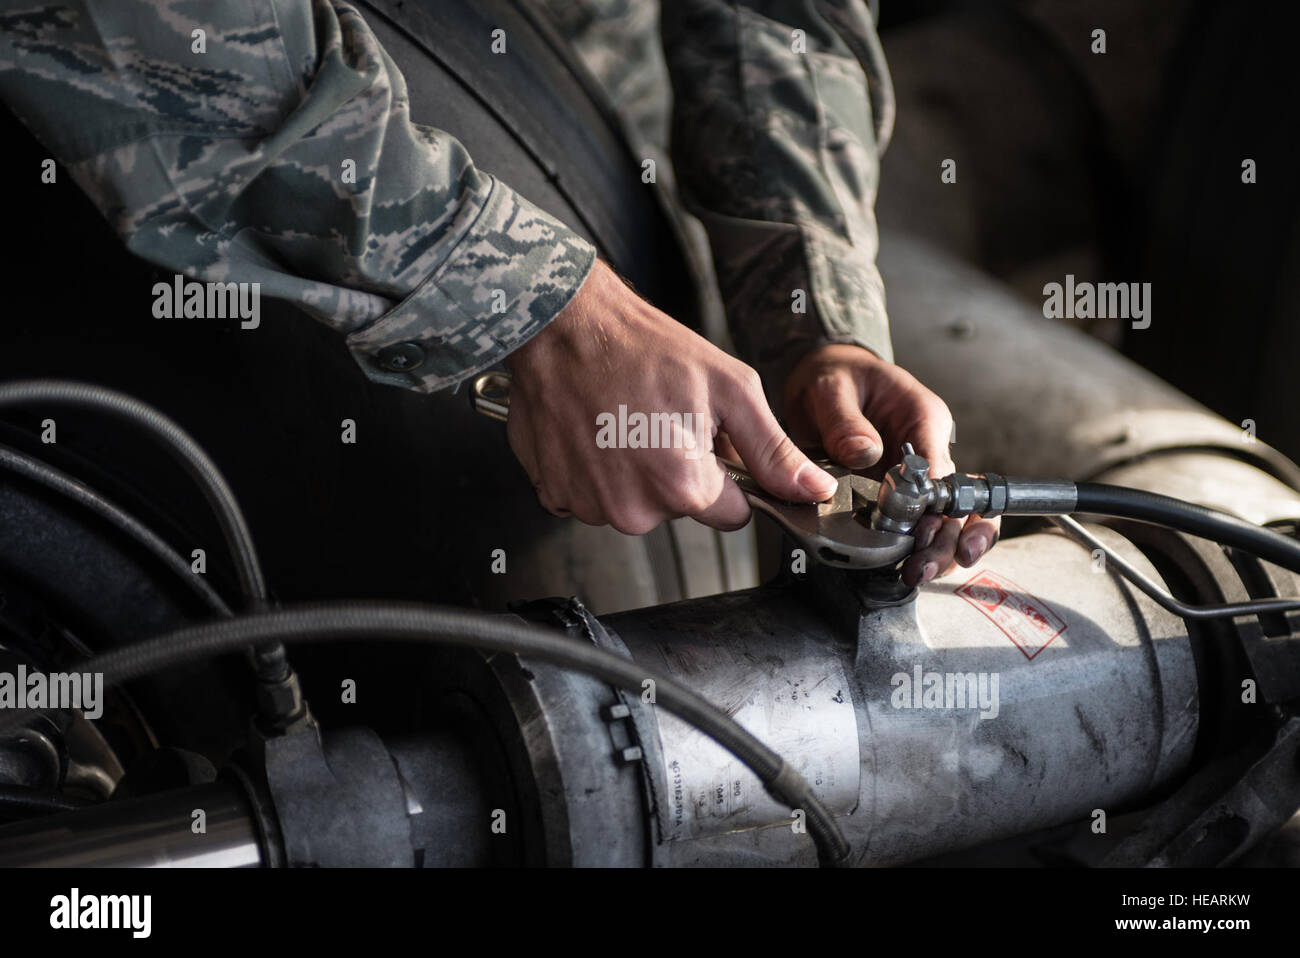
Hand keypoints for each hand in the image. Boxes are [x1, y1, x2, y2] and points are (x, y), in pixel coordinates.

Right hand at [504, 260, 837, 533]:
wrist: (566, 325)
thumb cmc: (643, 348)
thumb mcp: (730, 390)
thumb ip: (774, 450)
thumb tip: (814, 489)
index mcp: (682, 487)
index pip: (733, 513)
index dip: (728, 474)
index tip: (707, 438)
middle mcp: (633, 509)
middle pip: (682, 510)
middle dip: (681, 471)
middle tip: (662, 418)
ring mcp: (589, 506)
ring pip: (638, 504)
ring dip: (636, 470)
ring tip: (625, 419)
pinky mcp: (556, 494)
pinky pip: (595, 497)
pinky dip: (599, 470)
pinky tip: (597, 430)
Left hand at [783, 344, 999, 586]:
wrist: (822, 379)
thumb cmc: (836, 376)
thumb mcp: (831, 388)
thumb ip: (844, 421)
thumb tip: (863, 453)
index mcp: (923, 419)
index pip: (943, 468)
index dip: (936, 504)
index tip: (920, 529)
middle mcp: (929, 449)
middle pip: (959, 502)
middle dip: (948, 538)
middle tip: (923, 565)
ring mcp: (917, 475)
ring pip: (946, 520)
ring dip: (938, 550)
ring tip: (918, 573)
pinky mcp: (897, 493)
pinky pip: (915, 524)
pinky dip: (915, 548)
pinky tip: (907, 568)